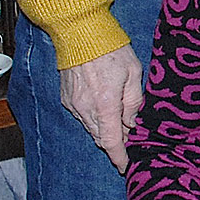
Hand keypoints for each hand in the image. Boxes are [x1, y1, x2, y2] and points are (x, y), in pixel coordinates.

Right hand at [59, 43, 142, 171]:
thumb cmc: (111, 49)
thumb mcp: (133, 73)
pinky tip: (104, 109)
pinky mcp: (66, 99)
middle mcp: (86, 109)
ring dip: (105, 130)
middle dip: (115, 142)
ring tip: (120, 122)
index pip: (112, 142)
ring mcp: (73, 105)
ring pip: (91, 128)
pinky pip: (82, 117)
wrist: (80, 34)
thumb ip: (133, 102)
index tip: (127, 166)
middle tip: (130, 138)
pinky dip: (93, 119)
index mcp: (105, 104)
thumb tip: (132, 124)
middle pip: (101, 138)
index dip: (119, 157)